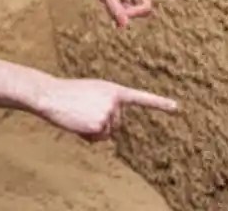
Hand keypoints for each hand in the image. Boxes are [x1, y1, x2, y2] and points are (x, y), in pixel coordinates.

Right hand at [35, 78, 178, 142]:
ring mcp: (108, 113)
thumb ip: (107, 104)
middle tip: (84, 110)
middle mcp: (115, 101)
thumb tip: (110, 128)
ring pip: (108, 132)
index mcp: (115, 89)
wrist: (52, 95)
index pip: (141, 97)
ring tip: (79, 115)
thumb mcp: (92, 93)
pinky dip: (87, 135)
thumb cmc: (70, 94)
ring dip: (93, 129)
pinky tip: (78, 123)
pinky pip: (98, 138)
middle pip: (117, 123)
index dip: (159, 103)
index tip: (176, 107)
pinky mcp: (100, 125)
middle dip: (101, 122)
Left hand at [57, 0, 186, 28]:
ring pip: (135, 6)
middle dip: (133, 13)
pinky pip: (128, 3)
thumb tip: (124, 26)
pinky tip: (111, 0)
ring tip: (108, 0)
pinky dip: (120, 5)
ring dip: (124, 9)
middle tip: (116, 16)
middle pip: (145, 5)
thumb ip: (114, 9)